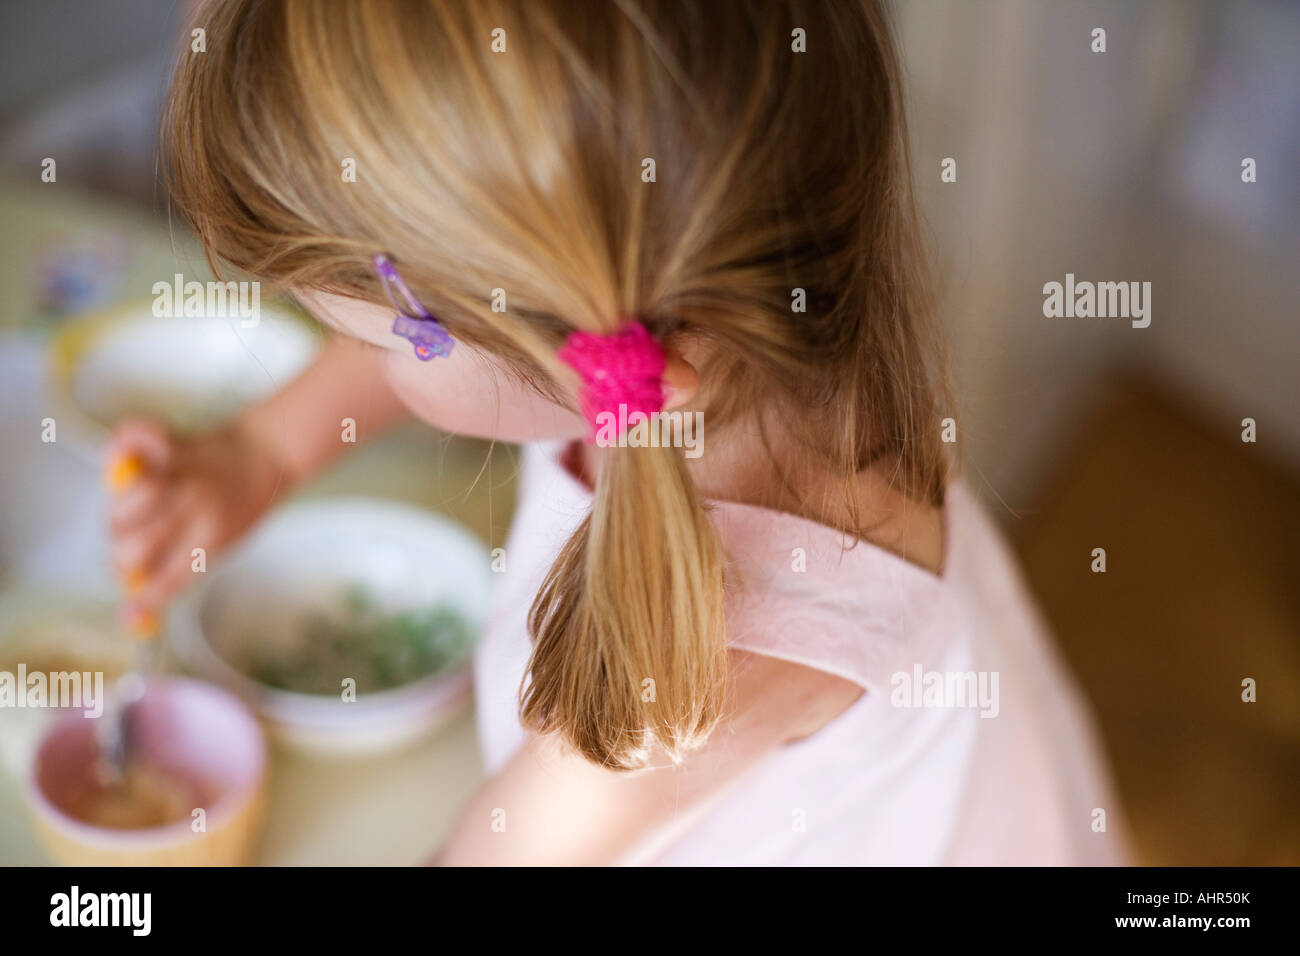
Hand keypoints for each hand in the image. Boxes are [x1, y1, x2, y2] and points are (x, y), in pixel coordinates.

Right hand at [105, 418, 289, 624]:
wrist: (271, 451)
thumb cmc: (244, 503)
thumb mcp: (224, 540)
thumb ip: (182, 564)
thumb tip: (138, 603)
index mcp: (214, 536)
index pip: (170, 577)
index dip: (145, 597)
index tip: (130, 609)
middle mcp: (197, 505)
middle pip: (138, 545)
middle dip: (119, 558)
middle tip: (124, 553)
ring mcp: (184, 472)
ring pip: (129, 500)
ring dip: (117, 514)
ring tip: (124, 516)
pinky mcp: (175, 442)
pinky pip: (135, 438)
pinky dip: (121, 446)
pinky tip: (126, 461)